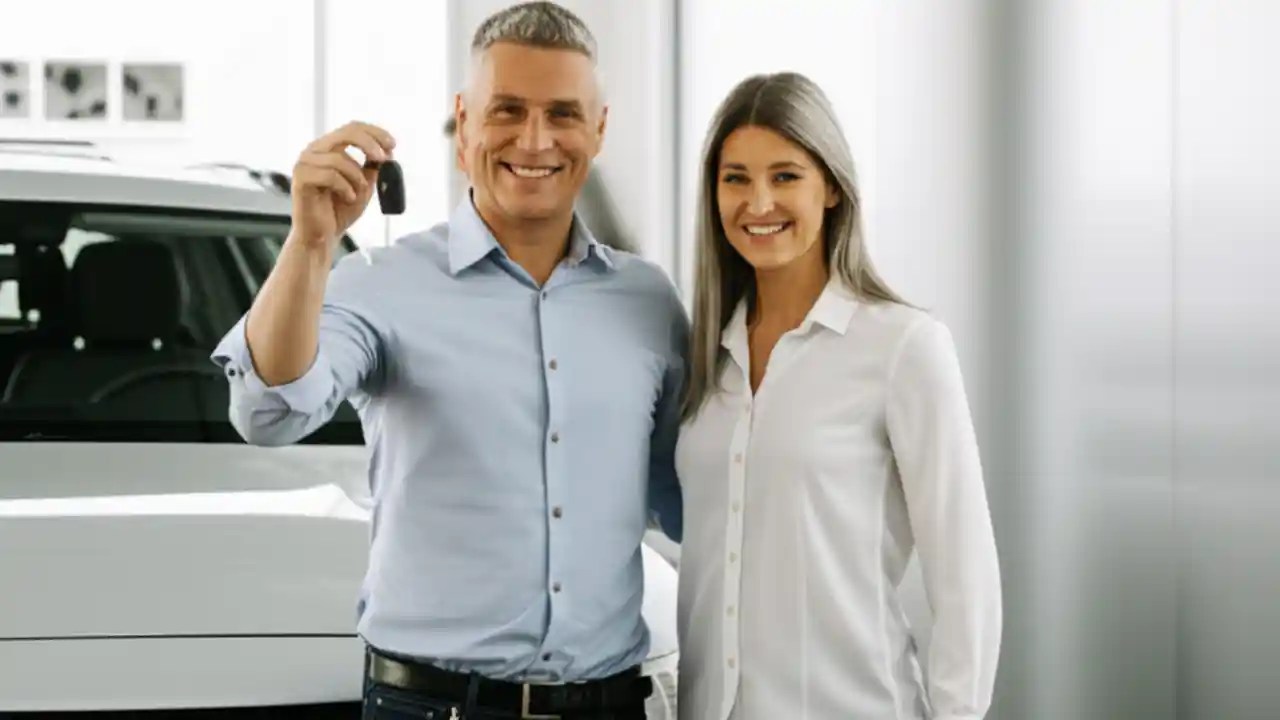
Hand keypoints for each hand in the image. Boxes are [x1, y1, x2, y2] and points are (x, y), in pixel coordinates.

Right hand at [290, 121, 395, 247]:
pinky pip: (330, 175)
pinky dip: (345, 188)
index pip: (352, 127)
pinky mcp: (300, 178)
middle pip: (346, 133)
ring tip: (356, 194)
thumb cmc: (340, 210)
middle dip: (369, 144)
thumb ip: (373, 167)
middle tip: (383, 159)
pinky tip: (347, 198)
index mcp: (328, 148)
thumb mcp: (364, 185)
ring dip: (356, 178)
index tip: (393, 144)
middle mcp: (314, 151)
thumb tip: (388, 151)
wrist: (322, 236)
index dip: (375, 132)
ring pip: (339, 158)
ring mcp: (305, 163)